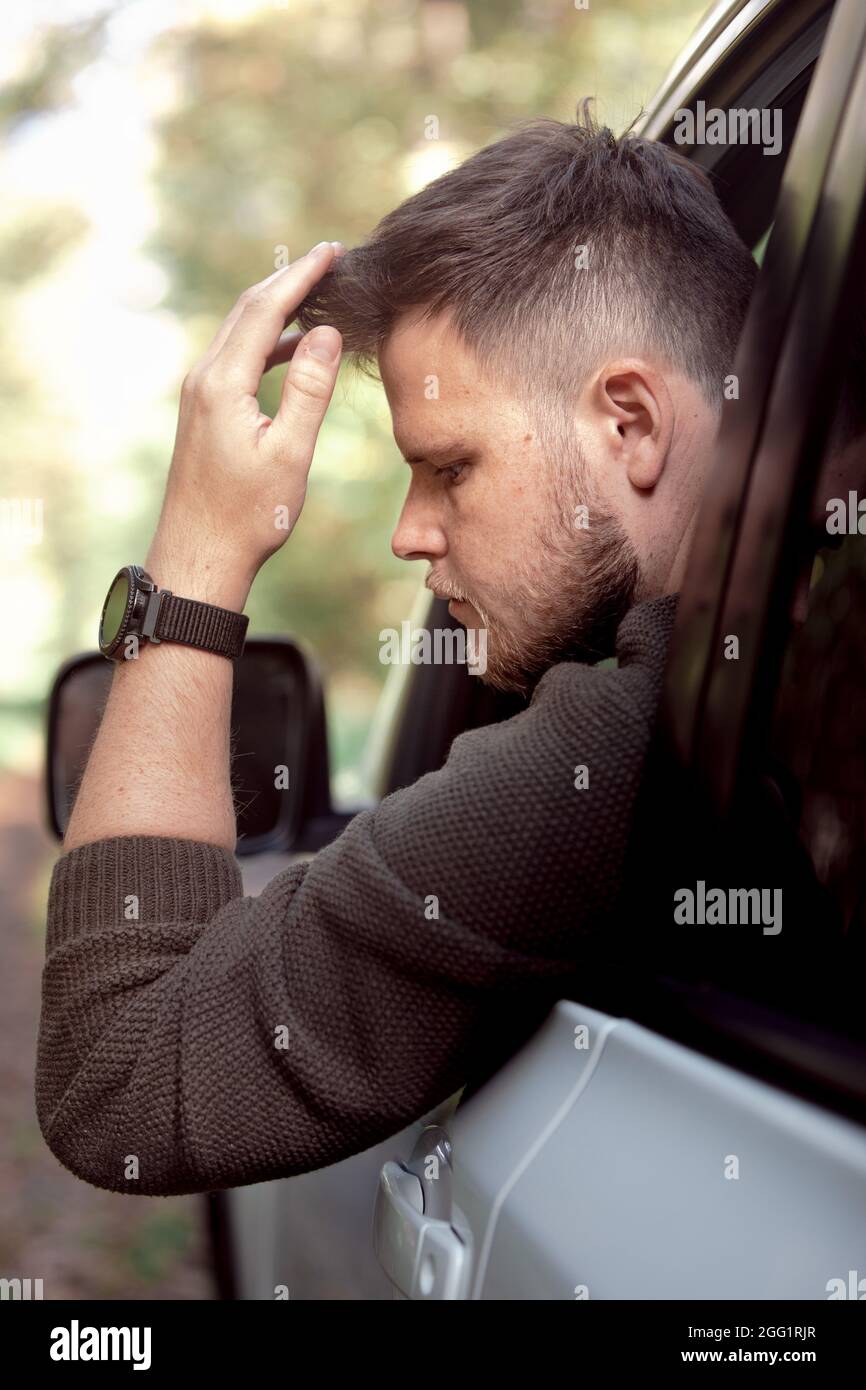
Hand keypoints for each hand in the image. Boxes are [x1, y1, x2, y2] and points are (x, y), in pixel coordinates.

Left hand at [148, 241, 343, 602]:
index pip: (265, 310)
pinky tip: (295, 346)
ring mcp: (199, 395)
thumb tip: (325, 333)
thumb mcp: (290, 453)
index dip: (300, 276)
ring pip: (239, 332)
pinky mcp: (204, 412)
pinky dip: (267, 341)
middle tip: (329, 258)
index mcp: (223, 384)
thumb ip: (309, 390)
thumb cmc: (249, 515)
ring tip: (318, 293)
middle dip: (288, 280)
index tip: (332, 251)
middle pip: (246, 310)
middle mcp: (204, 380)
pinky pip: (237, 358)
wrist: (200, 555)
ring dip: (277, 308)